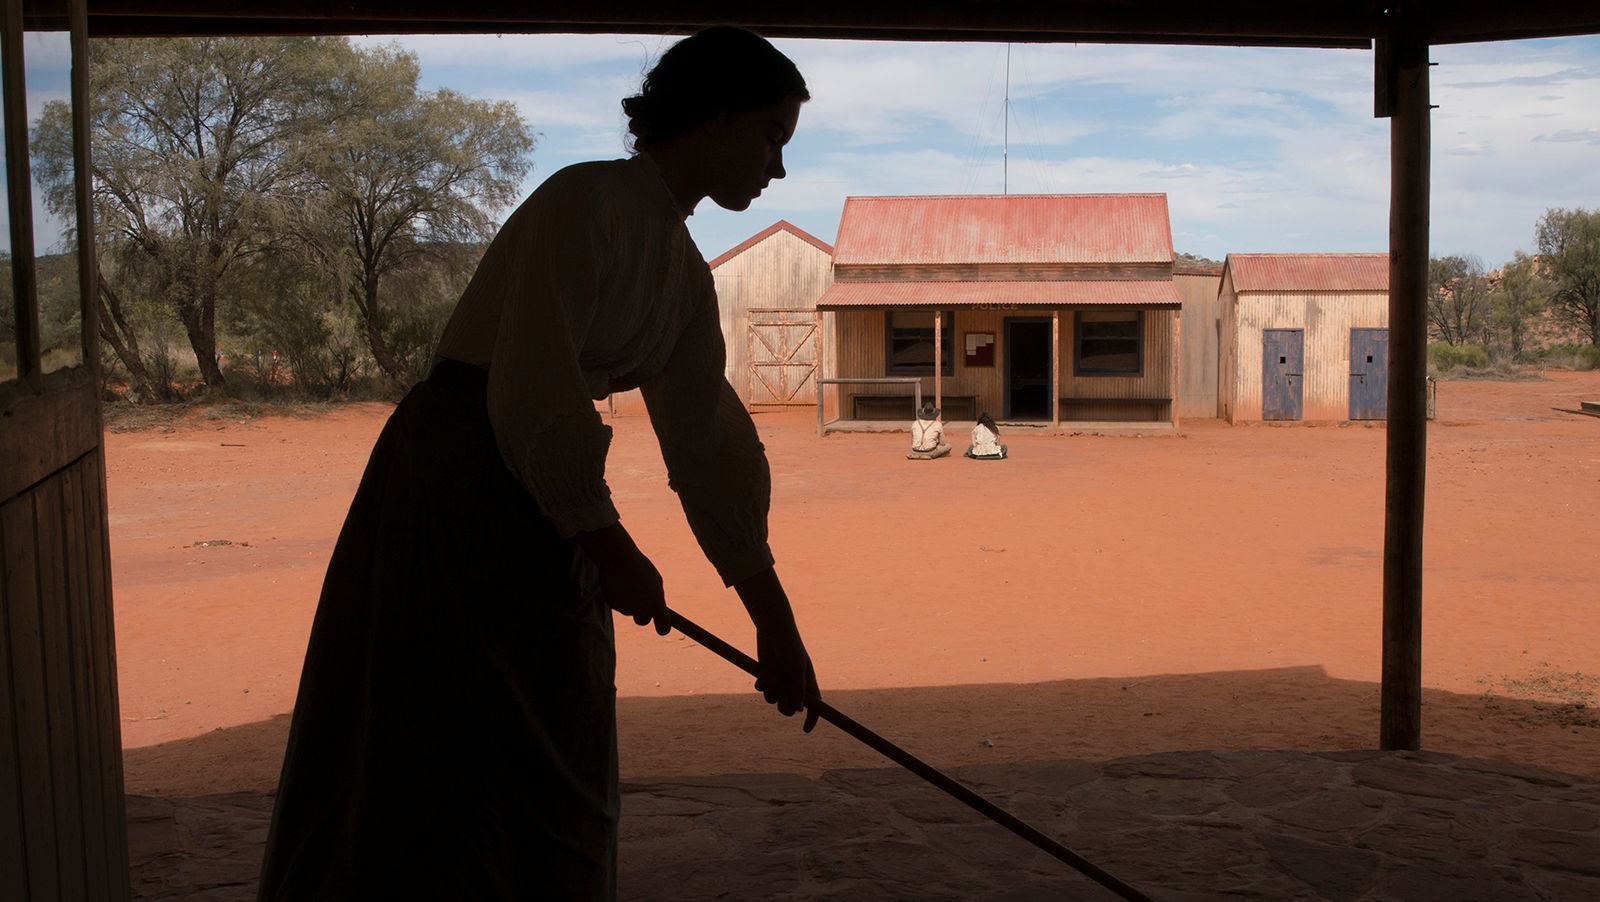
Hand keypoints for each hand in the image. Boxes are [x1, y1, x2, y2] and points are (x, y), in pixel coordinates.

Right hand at [574, 523, 671, 635]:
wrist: (617, 558)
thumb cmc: (640, 566)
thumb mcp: (655, 579)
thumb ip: (657, 595)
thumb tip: (657, 606)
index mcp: (656, 603)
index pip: (663, 626)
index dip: (663, 628)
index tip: (662, 628)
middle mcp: (641, 609)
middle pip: (643, 621)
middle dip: (642, 614)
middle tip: (641, 600)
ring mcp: (625, 608)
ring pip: (629, 610)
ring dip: (630, 601)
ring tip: (628, 583)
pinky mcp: (612, 605)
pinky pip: (618, 604)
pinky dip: (619, 597)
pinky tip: (618, 583)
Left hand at [735, 567, 821, 731]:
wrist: (772, 630)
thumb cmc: (789, 647)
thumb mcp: (796, 669)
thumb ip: (798, 689)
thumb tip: (798, 710)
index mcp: (807, 682)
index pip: (814, 706)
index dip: (812, 719)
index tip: (805, 730)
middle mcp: (794, 684)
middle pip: (789, 708)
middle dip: (784, 706)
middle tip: (782, 694)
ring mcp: (780, 682)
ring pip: (774, 701)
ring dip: (772, 692)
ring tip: (773, 677)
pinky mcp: (767, 677)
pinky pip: (763, 691)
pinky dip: (763, 685)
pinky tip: (763, 673)